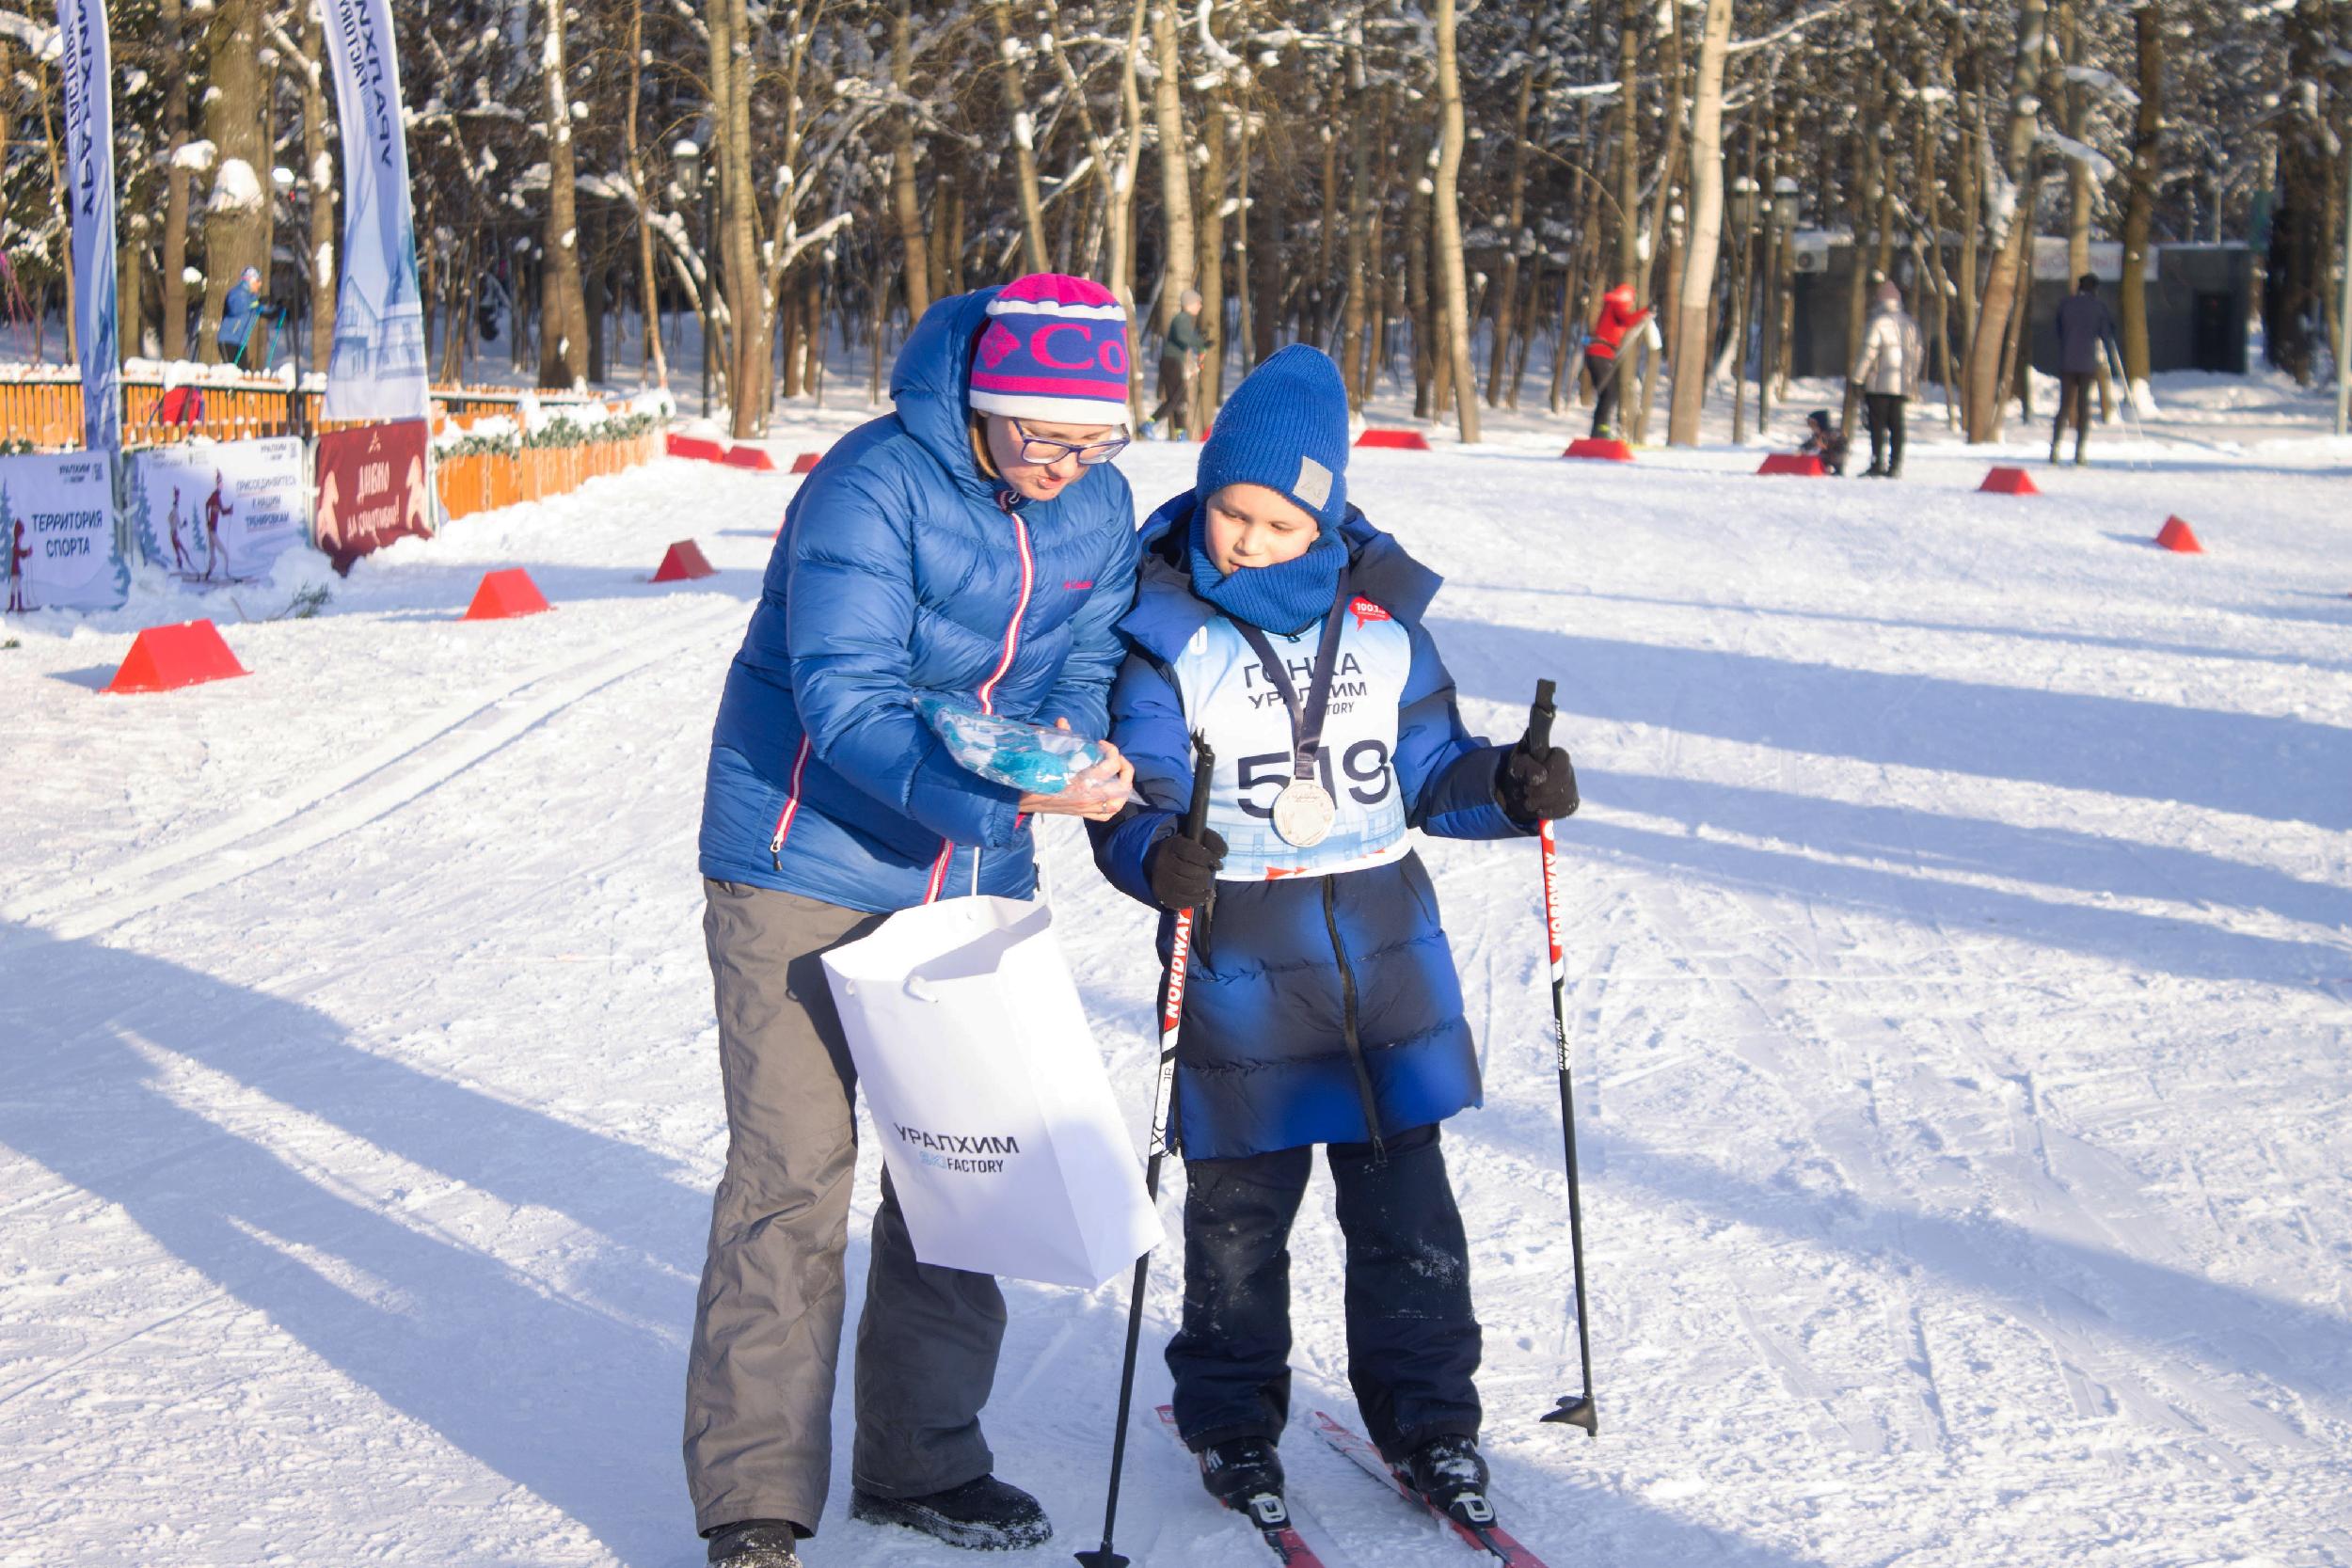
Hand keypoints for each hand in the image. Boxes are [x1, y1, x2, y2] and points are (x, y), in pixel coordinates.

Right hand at [1017, 721, 1132, 821]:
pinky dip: (1113, 805)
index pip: (1110, 766)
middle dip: (1125, 769)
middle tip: (1117, 759)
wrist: (1020, 799)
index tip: (1101, 744)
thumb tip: (1063, 721)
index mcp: (1079, 781)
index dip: (1112, 751)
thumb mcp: (1046, 755)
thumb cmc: (1033, 776)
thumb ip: (1060, 738)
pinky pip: (1105, 815)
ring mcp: (1085, 808)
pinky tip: (1111, 794)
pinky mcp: (1081, 815)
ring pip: (1117, 803)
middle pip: (1121, 787)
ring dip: (1123, 788)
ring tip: (1119, 776)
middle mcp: (1086, 797)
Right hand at [1146, 827, 1227, 911]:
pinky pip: (1183, 901)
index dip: (1207, 858)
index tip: (1219, 865)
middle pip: (1187, 871)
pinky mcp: (1163, 895)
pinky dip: (1199, 899)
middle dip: (1204, 874)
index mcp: (1172, 845)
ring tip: (1207, 885)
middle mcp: (1162, 862)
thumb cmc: (1190, 851)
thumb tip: (1222, 854)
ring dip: (1202, 887)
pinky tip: (1205, 894)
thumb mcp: (1200, 839)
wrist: (1169, 863)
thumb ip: (1214, 842)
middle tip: (1208, 874)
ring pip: (1186, 887)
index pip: (1189, 851)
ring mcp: (1161, 880)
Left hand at [1496, 742, 1577, 824]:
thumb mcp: (1517, 765)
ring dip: (1542, 803)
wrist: (1521, 788)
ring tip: (1529, 802)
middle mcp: (1569, 768)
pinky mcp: (1573, 802)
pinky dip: (1549, 812)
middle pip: (1563, 781)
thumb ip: (1527, 766)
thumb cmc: (1520, 771)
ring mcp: (1573, 785)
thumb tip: (1541, 777)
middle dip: (1541, 790)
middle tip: (1526, 792)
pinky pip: (1566, 809)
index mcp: (1557, 754)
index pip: (1560, 760)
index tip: (1530, 781)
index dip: (1545, 772)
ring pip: (1564, 797)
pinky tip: (1539, 809)